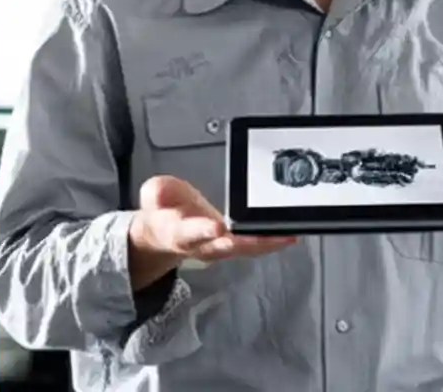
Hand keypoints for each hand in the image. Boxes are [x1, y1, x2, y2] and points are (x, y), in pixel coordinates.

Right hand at [128, 175, 296, 290]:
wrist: (165, 234)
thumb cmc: (164, 212)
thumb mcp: (153, 195)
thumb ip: (157, 193)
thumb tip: (159, 192)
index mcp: (178, 232)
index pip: (190, 233)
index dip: (203, 231)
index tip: (217, 227)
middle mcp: (202, 245)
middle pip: (225, 247)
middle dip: (245, 242)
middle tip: (266, 236)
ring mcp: (220, 247)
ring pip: (245, 249)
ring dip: (267, 244)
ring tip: (288, 235)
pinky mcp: (234, 244)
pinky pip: (255, 246)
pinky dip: (272, 242)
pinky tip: (289, 235)